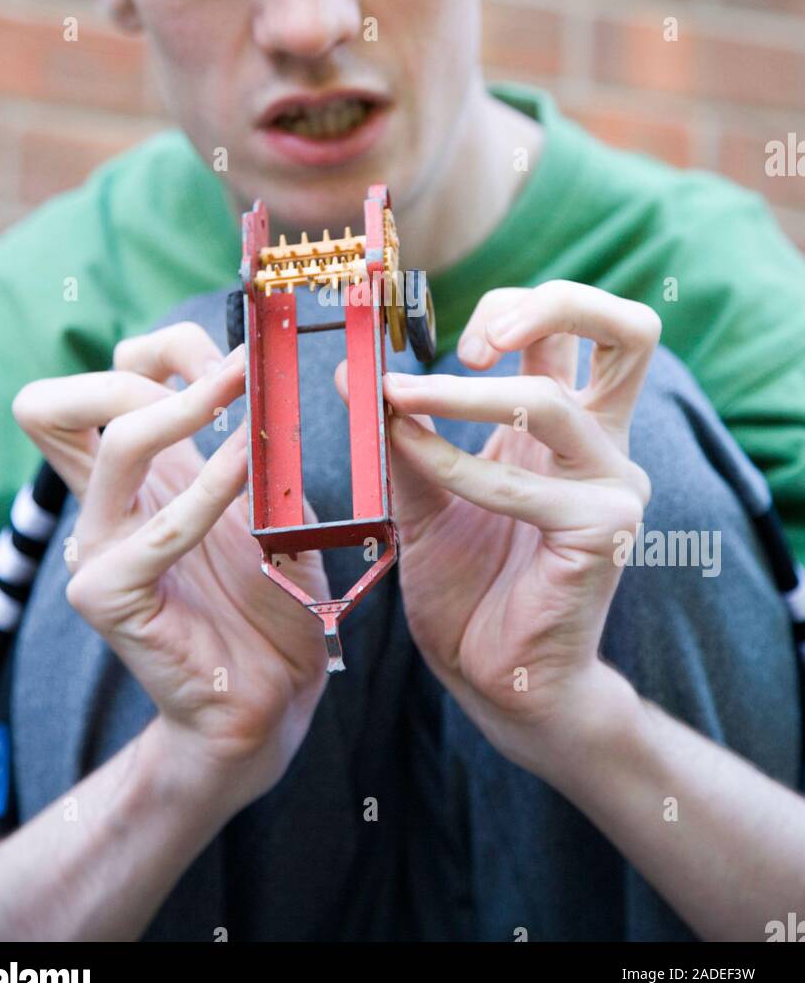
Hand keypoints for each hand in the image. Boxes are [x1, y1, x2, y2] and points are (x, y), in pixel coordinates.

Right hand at [12, 321, 329, 799]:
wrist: (271, 695)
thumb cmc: (272, 597)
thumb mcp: (269, 502)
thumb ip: (256, 447)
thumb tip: (266, 375)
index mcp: (130, 481)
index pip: (100, 385)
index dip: (158, 352)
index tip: (235, 359)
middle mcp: (101, 508)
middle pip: (63, 399)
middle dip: (152, 362)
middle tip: (233, 369)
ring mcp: (96, 551)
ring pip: (117, 442)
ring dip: (191, 408)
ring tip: (248, 396)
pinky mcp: (110, 597)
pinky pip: (160, 526)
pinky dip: (211, 489)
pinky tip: (253, 469)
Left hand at [337, 281, 658, 772]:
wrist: (495, 678)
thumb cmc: (469, 586)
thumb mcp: (425, 496)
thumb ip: (403, 435)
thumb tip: (352, 371)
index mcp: (570, 424)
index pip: (576, 327)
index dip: (518, 307)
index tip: (457, 342)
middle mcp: (603, 445)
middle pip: (630, 331)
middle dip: (554, 304)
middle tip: (477, 338)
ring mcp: (611, 487)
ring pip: (549, 403)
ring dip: (460, 395)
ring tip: (398, 397)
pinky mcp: (600, 533)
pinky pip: (515, 484)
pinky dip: (451, 465)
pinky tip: (409, 457)